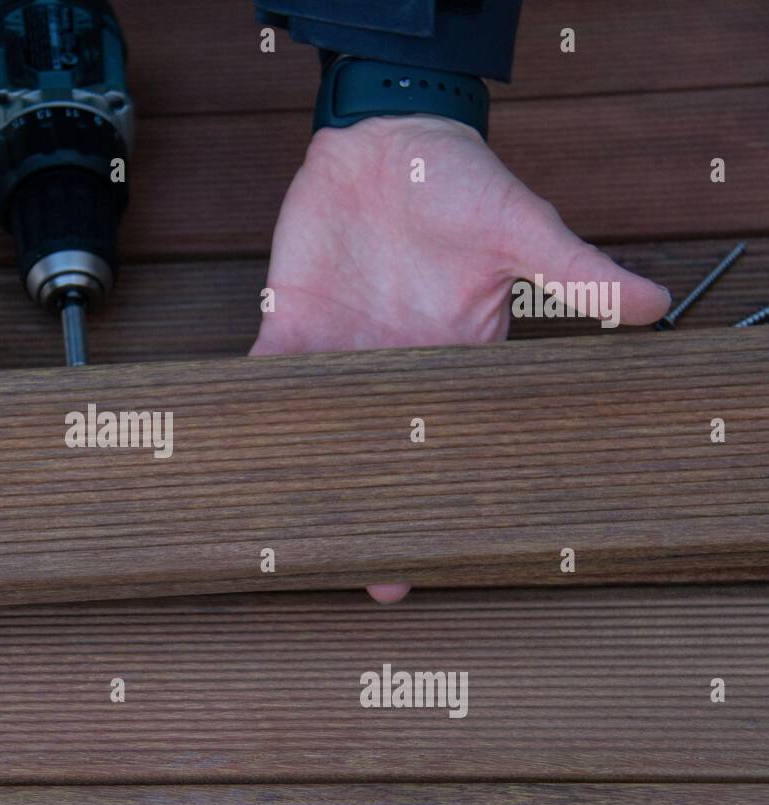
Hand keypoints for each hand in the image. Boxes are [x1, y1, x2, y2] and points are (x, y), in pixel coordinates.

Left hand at [255, 115, 671, 601]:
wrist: (386, 137)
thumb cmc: (461, 183)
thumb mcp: (520, 228)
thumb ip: (573, 272)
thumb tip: (652, 305)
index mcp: (453, 359)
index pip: (449, 442)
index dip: (442, 496)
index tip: (434, 554)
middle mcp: (394, 368)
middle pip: (380, 453)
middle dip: (372, 510)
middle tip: (369, 578)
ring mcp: (339, 351)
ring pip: (320, 429)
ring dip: (308, 476)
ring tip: (296, 538)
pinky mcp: (291, 324)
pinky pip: (266, 376)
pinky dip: (253, 408)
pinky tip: (240, 451)